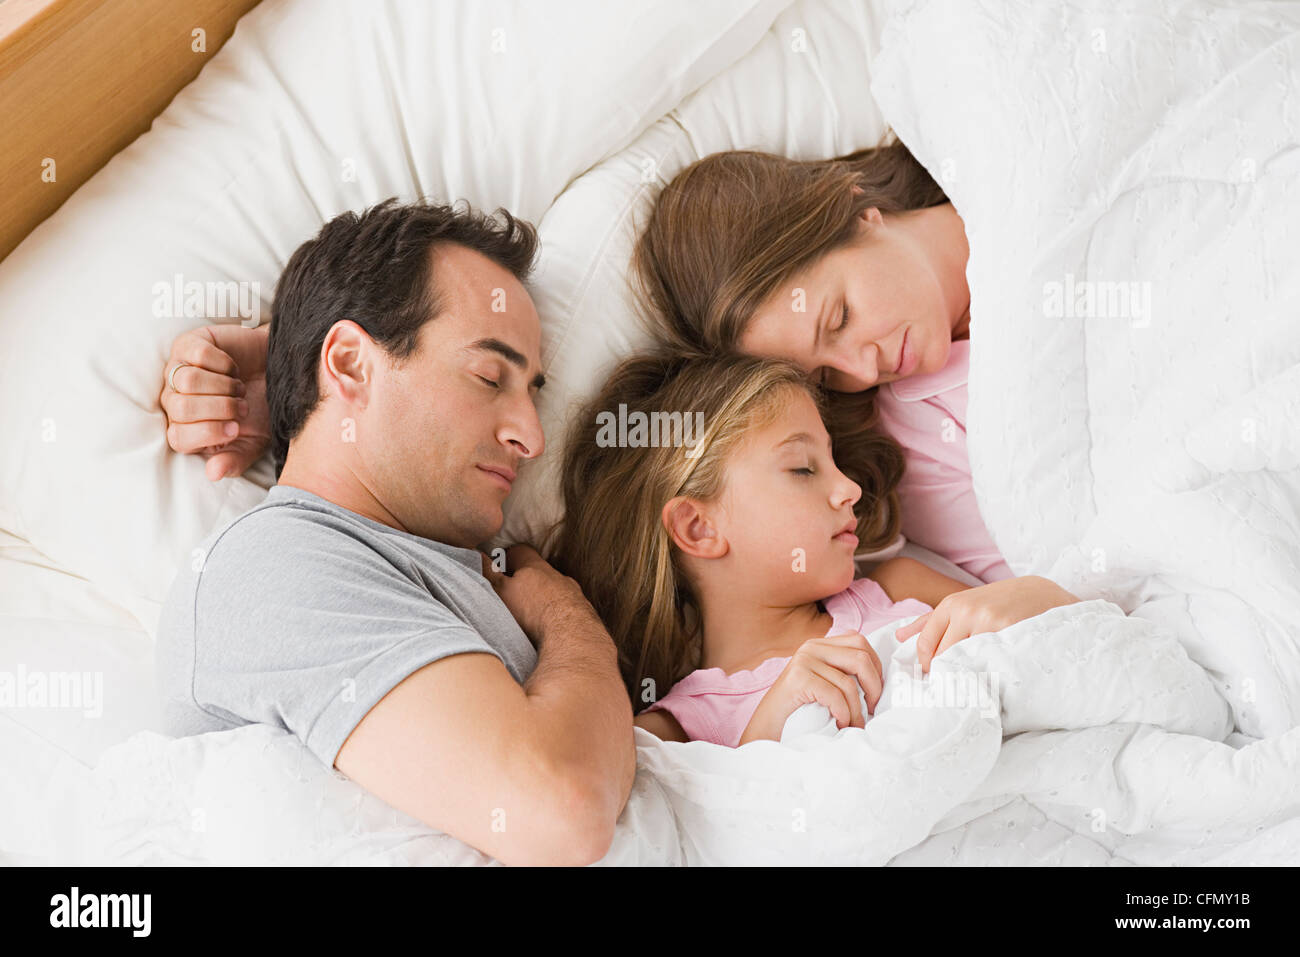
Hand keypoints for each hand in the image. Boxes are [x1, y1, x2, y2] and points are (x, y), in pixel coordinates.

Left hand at [160, 323, 270, 480]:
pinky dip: (224, 364)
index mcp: (184, 429)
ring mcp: (178, 369)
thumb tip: (213, 473)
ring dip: (223, 386)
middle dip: (220, 408)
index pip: (178, 437)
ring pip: (187, 380)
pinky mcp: (190, 344)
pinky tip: (233, 369)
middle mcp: (174, 400)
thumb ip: (234, 461)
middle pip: (181, 407)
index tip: (236, 428)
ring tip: (238, 389)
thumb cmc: (262, 412)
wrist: (279, 375)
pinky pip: (198, 355)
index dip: (209, 433)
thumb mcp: (254, 444)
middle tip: (241, 407)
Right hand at [480, 544, 591, 645]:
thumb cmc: (534, 610)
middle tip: (512, 596)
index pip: (521, 551)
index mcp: (537, 567)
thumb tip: (474, 553)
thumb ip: (489, 574)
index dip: (508, 557)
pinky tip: (549, 631)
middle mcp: (559, 577)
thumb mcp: (502, 591)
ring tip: (530, 619)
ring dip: (544, 601)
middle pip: (541, 573)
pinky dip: (559, 618)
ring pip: (556, 593)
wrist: (573, 638)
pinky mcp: (585, 617)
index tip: (499, 568)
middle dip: (527, 582)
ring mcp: (575, 597)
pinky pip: (569, 613)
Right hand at [738, 632, 882, 744]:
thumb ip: (843, 672)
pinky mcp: (798, 678)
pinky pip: (834, 694)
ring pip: (848, 682)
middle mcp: (812, 647)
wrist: (768, 724)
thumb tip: (880, 680)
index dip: (876, 667)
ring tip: (855, 725)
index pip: (860, 642)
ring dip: (857, 710)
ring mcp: (803, 660)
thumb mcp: (824, 682)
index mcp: (820, 644)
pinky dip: (843, 713)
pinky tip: (841, 724)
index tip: (875, 692)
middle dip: (874, 686)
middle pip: (860, 657)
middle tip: (872, 709)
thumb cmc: (800, 708)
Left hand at [895, 575, 1079, 672]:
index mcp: (951, 605)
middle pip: (941, 657)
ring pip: (963, 663)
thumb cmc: (997, 603)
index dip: (927, 667)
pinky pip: (988, 664)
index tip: (936, 678)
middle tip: (953, 686)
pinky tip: (991, 677)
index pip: (925, 645)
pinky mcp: (1008, 634)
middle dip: (945, 674)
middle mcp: (966, 611)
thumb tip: (898, 636)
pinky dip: (986, 674)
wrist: (1042, 595)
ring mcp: (987, 622)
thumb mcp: (962, 605)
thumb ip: (928, 620)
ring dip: (965, 676)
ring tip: (972, 683)